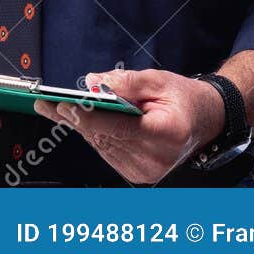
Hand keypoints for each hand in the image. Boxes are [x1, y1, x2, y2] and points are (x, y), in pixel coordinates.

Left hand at [34, 68, 225, 184]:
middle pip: (105, 136)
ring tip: (51, 108)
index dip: (89, 117)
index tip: (63, 106)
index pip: (119, 127)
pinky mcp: (138, 173)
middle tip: (46, 103)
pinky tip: (72, 119)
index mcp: (167, 134)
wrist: (207, 121)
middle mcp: (157, 158)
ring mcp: (147, 170)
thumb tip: (93, 82)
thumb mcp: (159, 80)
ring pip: (101, 144)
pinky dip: (90, 134)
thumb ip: (126, 81)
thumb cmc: (185, 100)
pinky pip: (106, 150)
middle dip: (75, 118)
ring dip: (78, 126)